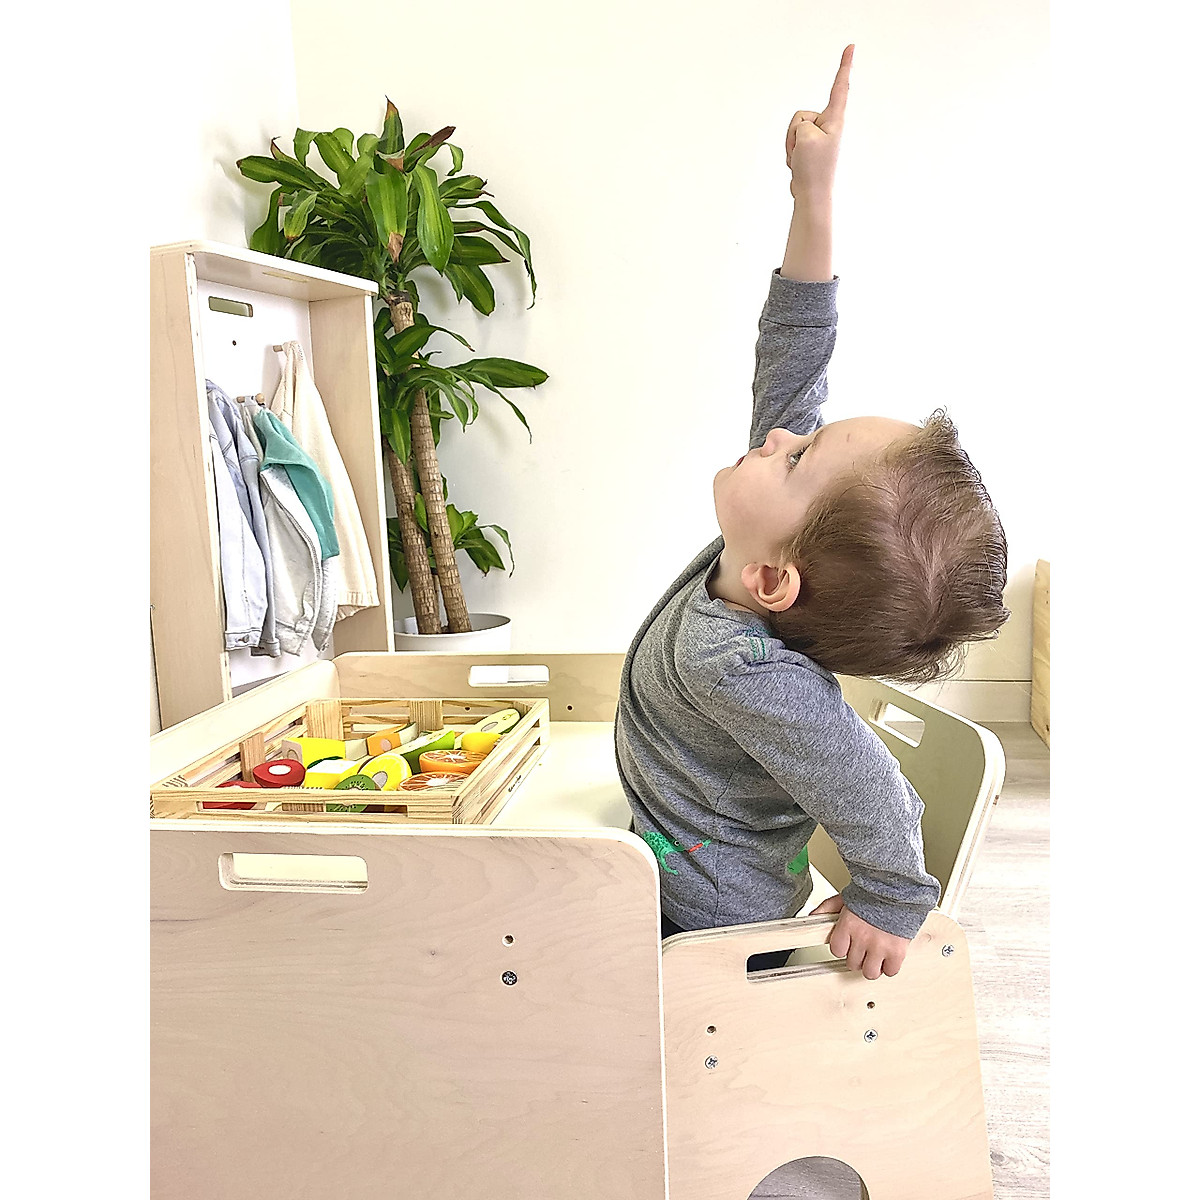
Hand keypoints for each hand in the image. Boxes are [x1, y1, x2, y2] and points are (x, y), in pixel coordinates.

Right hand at [786, 43, 853, 198]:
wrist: (812, 194)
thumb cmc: (813, 168)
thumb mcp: (805, 136)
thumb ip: (802, 122)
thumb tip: (802, 130)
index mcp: (834, 120)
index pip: (840, 87)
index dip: (845, 66)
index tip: (852, 46)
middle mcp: (829, 126)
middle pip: (801, 115)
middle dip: (794, 133)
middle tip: (803, 152)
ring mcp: (818, 137)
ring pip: (794, 129)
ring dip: (792, 145)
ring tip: (802, 159)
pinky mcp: (810, 146)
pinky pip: (793, 141)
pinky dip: (791, 152)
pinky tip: (800, 163)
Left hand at [810, 892, 910, 978]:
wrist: (898, 890)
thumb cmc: (873, 893)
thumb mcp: (845, 898)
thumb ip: (827, 908)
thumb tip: (812, 917)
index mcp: (848, 925)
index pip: (837, 950)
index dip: (842, 948)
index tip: (847, 945)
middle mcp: (862, 938)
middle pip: (853, 963)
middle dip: (857, 956)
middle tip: (863, 948)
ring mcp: (880, 947)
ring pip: (870, 972)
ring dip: (871, 966)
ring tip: (875, 956)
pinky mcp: (897, 952)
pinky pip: (890, 971)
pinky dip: (889, 966)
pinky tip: (888, 957)